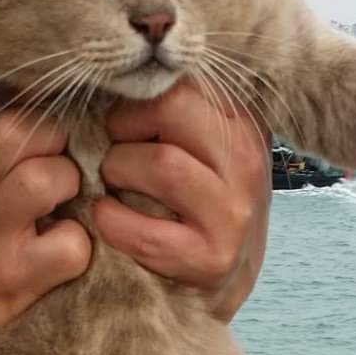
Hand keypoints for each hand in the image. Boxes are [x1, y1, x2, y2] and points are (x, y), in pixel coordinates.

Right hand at [0, 112, 88, 354]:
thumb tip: (54, 141)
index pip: (14, 122)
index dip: (45, 131)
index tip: (50, 155)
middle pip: (34, 135)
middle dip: (63, 155)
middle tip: (62, 187)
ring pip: (48, 179)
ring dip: (72, 194)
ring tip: (62, 217)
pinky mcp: (16, 280)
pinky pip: (73, 247)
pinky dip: (78, 250)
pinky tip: (58, 260)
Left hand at [96, 80, 271, 319]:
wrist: (221, 281)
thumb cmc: (196, 202)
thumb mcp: (204, 147)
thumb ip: (179, 111)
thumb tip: (120, 74)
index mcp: (243, 123)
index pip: (180, 80)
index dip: (136, 98)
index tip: (122, 124)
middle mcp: (246, 162)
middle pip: (169, 108)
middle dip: (123, 128)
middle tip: (113, 151)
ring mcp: (233, 213)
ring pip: (159, 164)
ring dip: (116, 171)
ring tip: (112, 184)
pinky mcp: (211, 260)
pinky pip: (145, 230)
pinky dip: (112, 221)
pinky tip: (109, 218)